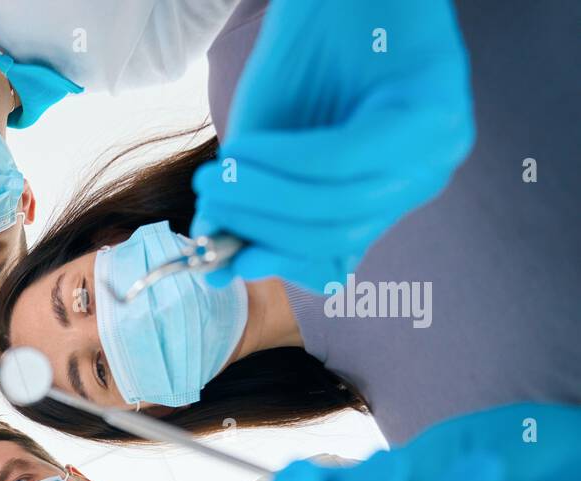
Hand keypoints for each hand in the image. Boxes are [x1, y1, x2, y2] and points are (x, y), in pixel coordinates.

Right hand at [190, 0, 474, 290]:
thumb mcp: (266, 143)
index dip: (277, 265)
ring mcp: (435, 148)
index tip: (219, 266)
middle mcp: (419, 178)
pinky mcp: (435, 111)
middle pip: (336, 236)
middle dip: (260, 227)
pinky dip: (285, 159)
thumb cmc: (305, 55)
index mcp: (383, 194)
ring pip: (339, 204)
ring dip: (263, 196)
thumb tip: (213, 267)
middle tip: (205, 205)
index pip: (336, 258)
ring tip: (213, 177)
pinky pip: (347, 159)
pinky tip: (245, 148)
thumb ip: (248, 201)